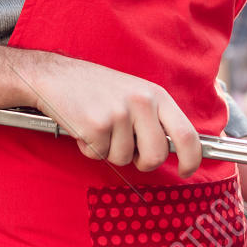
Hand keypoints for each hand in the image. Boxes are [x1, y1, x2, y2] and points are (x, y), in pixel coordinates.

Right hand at [22, 51, 202, 176]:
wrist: (55, 76)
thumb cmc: (95, 88)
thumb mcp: (135, 93)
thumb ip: (155, 118)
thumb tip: (173, 149)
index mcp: (156, 95)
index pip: (187, 134)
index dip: (191, 159)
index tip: (186, 170)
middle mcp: (141, 102)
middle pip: (156, 155)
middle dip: (143, 162)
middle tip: (128, 151)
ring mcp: (119, 114)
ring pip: (124, 159)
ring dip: (109, 151)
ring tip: (99, 127)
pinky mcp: (96, 126)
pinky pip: (100, 155)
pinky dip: (90, 148)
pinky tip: (84, 127)